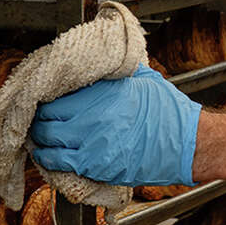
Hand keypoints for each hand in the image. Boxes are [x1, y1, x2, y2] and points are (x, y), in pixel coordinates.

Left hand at [30, 64, 200, 186]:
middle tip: (40, 120)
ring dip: (40, 139)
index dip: (47, 97)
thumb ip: (117, 71)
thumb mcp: (143, 79)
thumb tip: (103, 61)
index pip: (57, 91)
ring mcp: (91, 139)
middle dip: (40, 118)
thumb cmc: (168, 111)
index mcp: (102, 89)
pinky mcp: (94, 164)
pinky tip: (50, 156)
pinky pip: (58, 161)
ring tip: (41, 138)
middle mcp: (92, 112)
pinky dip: (49, 159)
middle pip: (46, 115)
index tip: (45, 99)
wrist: (185, 143)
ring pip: (46, 139)